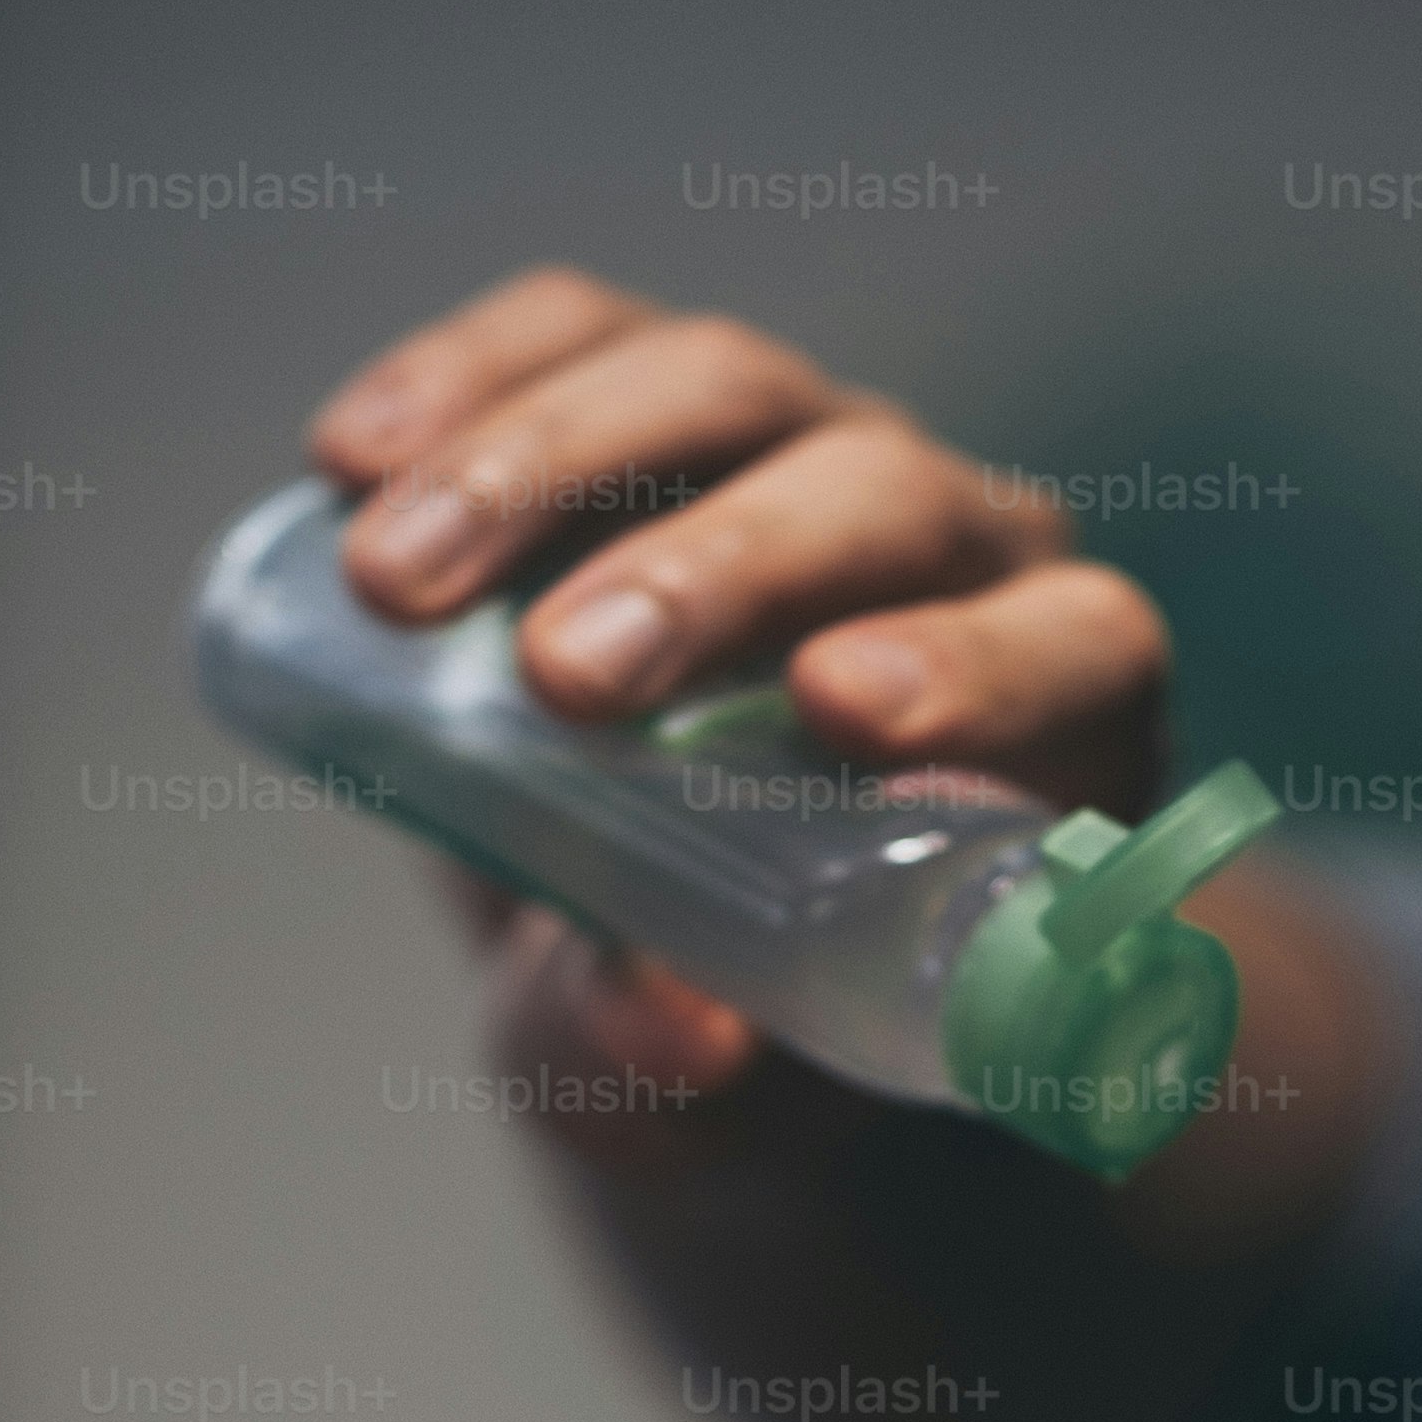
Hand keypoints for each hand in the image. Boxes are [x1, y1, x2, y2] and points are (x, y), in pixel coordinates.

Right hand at [301, 269, 1171, 1114]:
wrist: (658, 919)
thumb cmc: (741, 1003)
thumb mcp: (711, 1087)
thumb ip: (684, 1058)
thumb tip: (675, 1024)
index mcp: (1051, 719)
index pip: (1067, 648)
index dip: (974, 663)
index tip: (833, 713)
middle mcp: (957, 549)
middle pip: (874, 493)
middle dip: (718, 568)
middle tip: (565, 675)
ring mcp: (810, 444)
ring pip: (718, 385)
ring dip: (550, 464)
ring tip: (393, 577)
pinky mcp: (661, 396)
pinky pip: (579, 333)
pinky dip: (464, 379)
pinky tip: (354, 457)